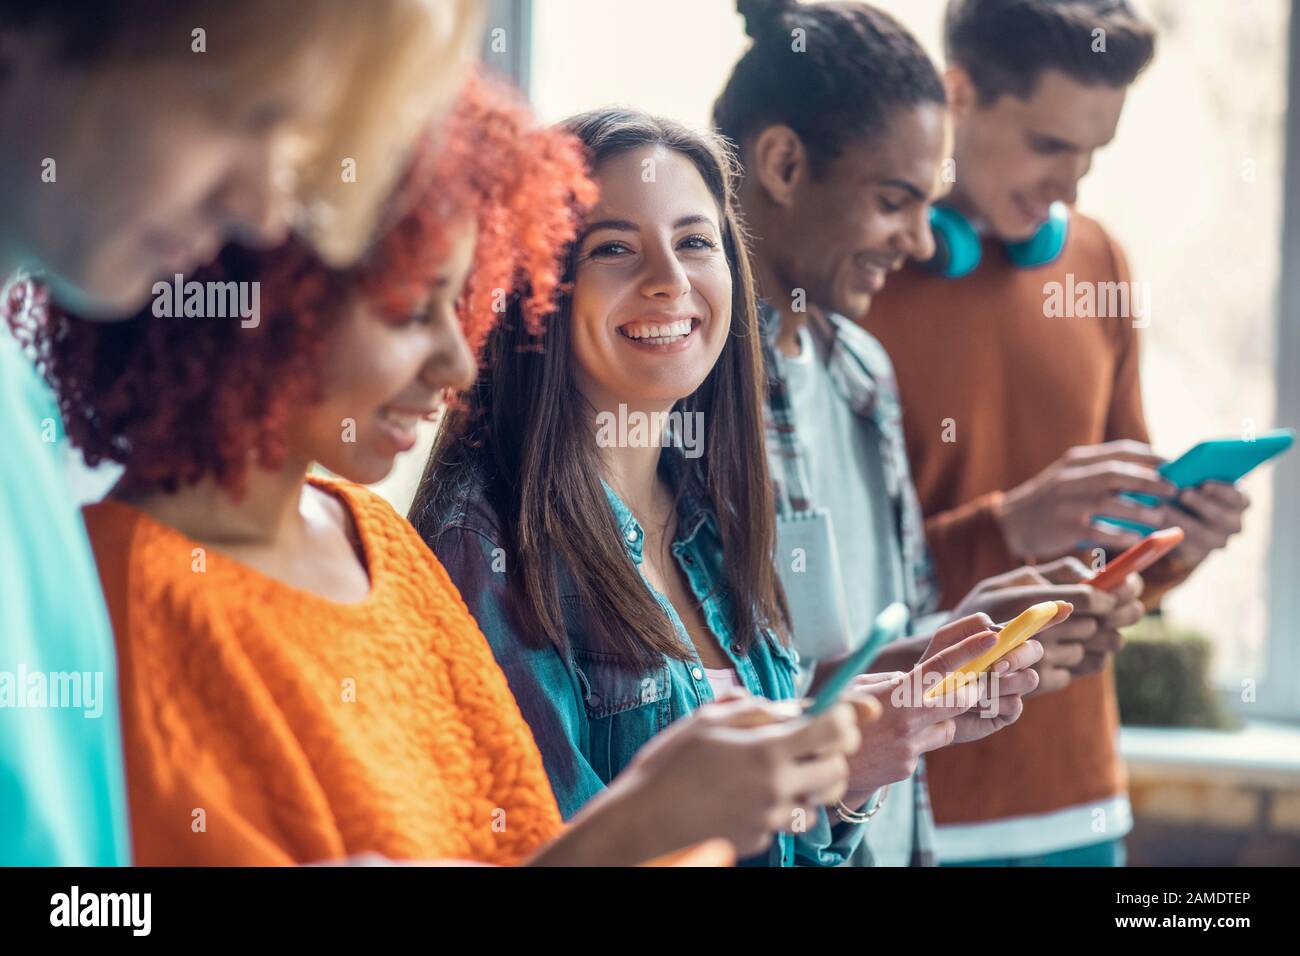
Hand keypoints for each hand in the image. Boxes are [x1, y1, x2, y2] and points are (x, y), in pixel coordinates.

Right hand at [625, 695, 860, 857]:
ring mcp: (770, 819)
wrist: (641, 823)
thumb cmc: (667, 765)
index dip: (844, 717)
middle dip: (832, 755)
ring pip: (816, 801)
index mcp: (765, 752)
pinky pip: (785, 821)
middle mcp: (776, 788)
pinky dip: (778, 806)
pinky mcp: (759, 840)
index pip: (833, 731)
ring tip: (777, 771)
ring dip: (808, 784)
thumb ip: (754, 711)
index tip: (838, 712)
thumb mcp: (705, 721)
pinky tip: (745, 795)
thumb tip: (791, 708)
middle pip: (838, 771)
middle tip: (810, 744)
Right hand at [836, 615, 1025, 806]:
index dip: (968, 650)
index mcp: (894, 693)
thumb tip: (910, 677)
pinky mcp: (906, 767)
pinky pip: (922, 748)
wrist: (820, 762)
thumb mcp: (858, 687)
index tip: (990, 638)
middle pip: (958, 700)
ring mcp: (909, 746)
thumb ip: (888, 681)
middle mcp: (906, 720)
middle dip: (970, 691)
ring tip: (906, 720)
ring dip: (937, 720)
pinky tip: (888, 743)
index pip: (941, 667)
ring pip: (943, 728)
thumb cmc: (835, 713)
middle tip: (973, 684)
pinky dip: (913, 741)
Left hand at [917, 611, 1049, 742]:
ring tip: (971, 687)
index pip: (1030, 627)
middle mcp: (1011, 663)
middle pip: (1035, 652)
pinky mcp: (1006, 712)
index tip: (1065, 607)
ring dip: (1001, 682)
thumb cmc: (933, 668)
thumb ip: (968, 628)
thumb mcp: (944, 642)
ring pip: (1029, 679)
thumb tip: (996, 629)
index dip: (1051, 616)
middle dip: (1020, 656)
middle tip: (996, 665)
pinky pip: (1014, 705)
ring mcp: (1011, 688)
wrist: (921, 705)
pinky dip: (992, 704)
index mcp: (999, 641)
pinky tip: (972, 705)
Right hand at [953, 558, 1142, 691]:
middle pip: (1100, 624)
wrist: (949, 660)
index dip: (1113, 594)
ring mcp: (1039, 662)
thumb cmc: (980, 612)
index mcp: (1024, 603)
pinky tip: (1079, 647)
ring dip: (1103, 637)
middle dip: (1121, 612)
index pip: (1087, 599)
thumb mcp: (1004, 582)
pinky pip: (1086, 667)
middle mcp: (1034, 634)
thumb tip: (1092, 574)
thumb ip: (1051, 573)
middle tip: (1131, 605)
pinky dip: (1090, 656)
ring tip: (1097, 627)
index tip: (1124, 588)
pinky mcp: (1043, 683)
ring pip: (1097, 647)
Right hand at [995, 440, 1176, 560]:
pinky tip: (1137, 538)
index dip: (1149, 456)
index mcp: (1075, 460)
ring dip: (1140, 510)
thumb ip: (1100, 473)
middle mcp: (1070, 477)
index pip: (1119, 451)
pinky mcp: (1063, 526)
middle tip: (1173, 491)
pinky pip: (1099, 530)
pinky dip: (1121, 534)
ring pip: (1110, 501)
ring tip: (1160, 517)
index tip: (1173, 463)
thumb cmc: (1049, 501)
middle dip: (1150, 481)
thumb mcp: (1069, 477)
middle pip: (1117, 474)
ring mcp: (1065, 501)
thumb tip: (1147, 477)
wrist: (1011, 522)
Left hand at [1163, 481, 1250, 568]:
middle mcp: (1235, 523)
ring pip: (1202, 533)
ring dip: (1181, 519)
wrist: (1182, 519)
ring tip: (1163, 508)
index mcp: (1240, 501)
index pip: (1239, 497)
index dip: (1222, 491)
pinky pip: (1187, 546)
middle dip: (1201, 504)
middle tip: (1182, 493)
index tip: (1204, 483)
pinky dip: (1171, 533)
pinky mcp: (1200, 553)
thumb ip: (1194, 474)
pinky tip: (1157, 523)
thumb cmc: (1190, 489)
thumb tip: (1179, 468)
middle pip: (1222, 517)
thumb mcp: (1195, 480)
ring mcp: (1219, 541)